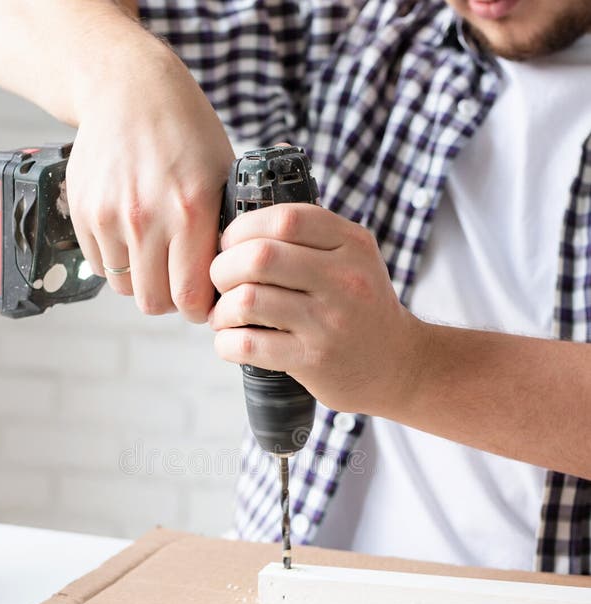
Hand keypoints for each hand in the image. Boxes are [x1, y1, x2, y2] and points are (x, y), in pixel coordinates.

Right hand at [66, 37, 234, 321]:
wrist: (129, 90)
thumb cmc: (187, 132)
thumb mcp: (224, 175)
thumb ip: (225, 231)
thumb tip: (231, 282)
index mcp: (190, 211)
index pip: (190, 297)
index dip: (199, 310)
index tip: (204, 303)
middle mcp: (146, 218)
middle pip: (154, 302)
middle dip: (171, 302)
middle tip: (180, 285)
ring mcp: (109, 215)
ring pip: (125, 287)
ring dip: (143, 281)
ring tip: (157, 257)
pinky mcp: (83, 211)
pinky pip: (101, 265)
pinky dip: (118, 262)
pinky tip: (133, 238)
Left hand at [209, 203, 426, 414]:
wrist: (399, 367)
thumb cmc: (361, 309)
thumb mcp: (355, 259)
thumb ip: (312, 237)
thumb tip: (242, 221)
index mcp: (352, 244)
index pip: (284, 219)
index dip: (243, 229)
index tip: (230, 244)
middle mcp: (344, 280)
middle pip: (259, 257)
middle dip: (224, 268)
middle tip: (222, 282)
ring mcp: (329, 322)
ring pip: (249, 300)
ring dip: (223, 309)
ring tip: (225, 316)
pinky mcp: (313, 360)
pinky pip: (249, 345)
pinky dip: (227, 343)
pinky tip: (232, 341)